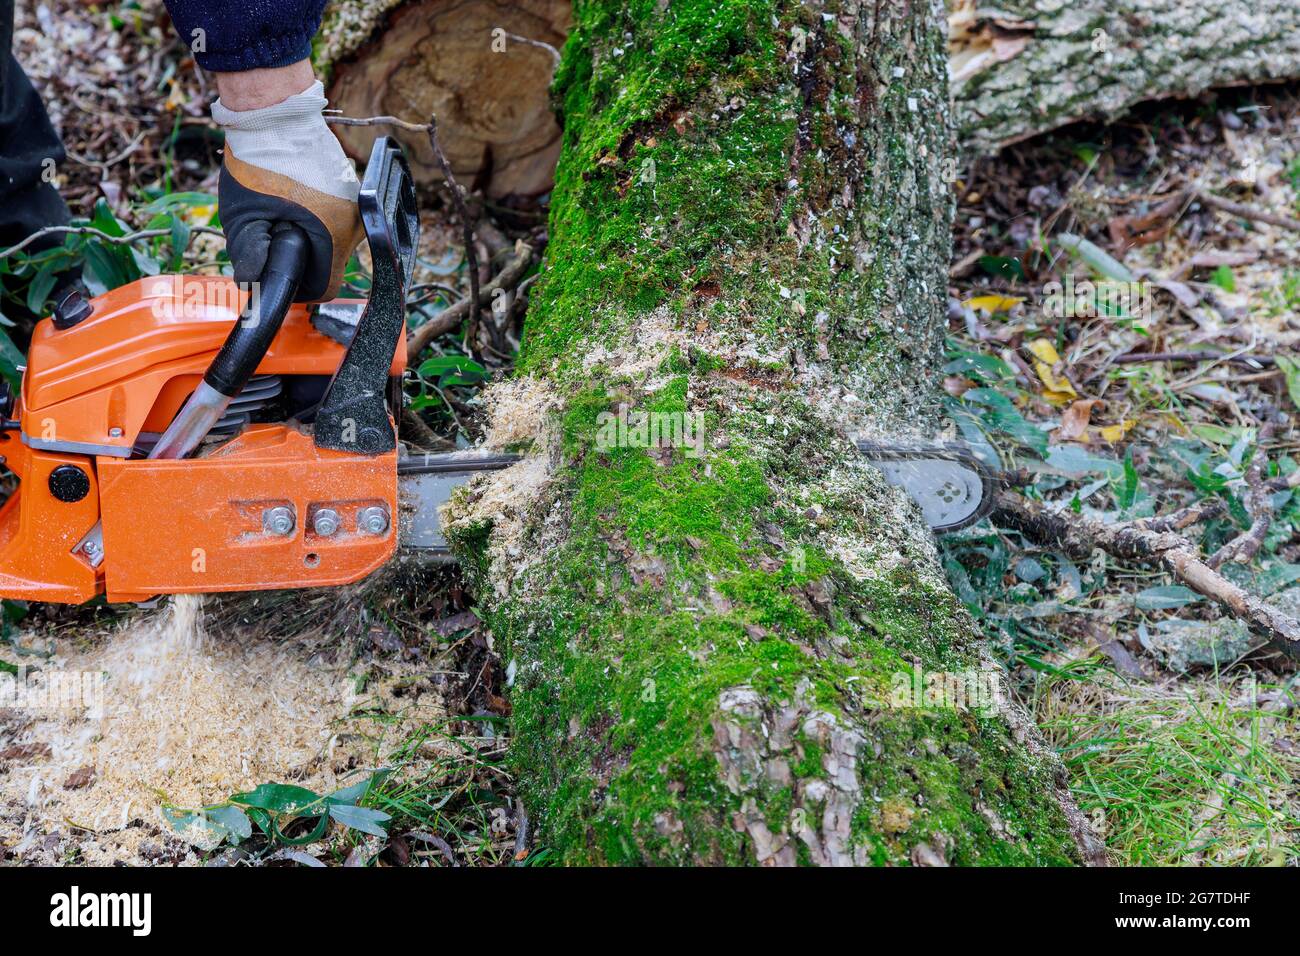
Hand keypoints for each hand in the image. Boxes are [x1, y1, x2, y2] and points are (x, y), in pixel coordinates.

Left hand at [212, 67, 362, 301]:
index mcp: (333, 236)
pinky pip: (333, 217)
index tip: (276, 273)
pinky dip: (312, 214)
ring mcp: (356, 205)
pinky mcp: (351, 190)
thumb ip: (249, 256)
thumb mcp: (244, 216)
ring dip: (306, 235)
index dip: (297, 287)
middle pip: (328, 263)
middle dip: (299, 256)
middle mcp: (354, 224)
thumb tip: (252, 285)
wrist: (277, 112)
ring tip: (279, 209)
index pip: (325, 288)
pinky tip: (291, 194)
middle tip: (271, 232)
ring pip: (330, 240)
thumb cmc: (260, 161)